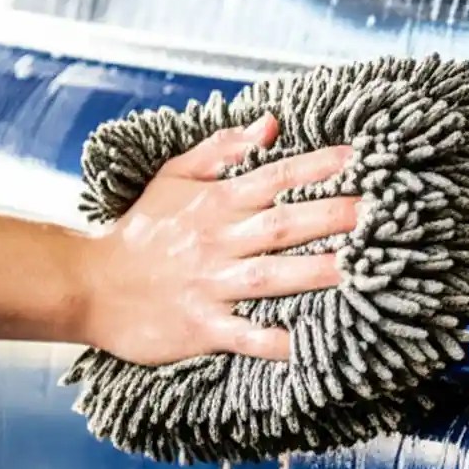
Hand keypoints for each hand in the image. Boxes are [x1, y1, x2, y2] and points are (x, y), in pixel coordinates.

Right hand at [77, 113, 356, 365]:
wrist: (88, 285)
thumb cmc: (139, 231)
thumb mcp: (174, 176)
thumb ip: (223, 149)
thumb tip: (271, 124)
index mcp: (216, 202)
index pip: (276, 177)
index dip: (319, 166)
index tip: (361, 158)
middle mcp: (218, 240)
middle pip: (283, 224)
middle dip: (332, 216)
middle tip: (380, 211)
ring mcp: (210, 285)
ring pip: (271, 276)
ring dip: (316, 272)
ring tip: (361, 269)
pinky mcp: (202, 327)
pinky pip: (245, 334)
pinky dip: (274, 339)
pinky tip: (308, 344)